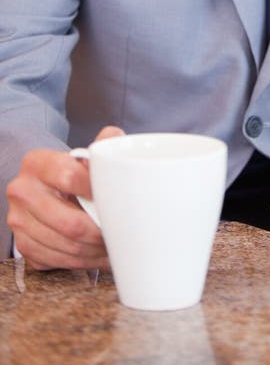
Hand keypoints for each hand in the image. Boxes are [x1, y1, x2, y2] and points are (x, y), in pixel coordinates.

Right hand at [6, 125, 123, 270]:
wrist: (48, 190)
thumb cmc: (72, 172)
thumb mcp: (84, 155)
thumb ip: (101, 144)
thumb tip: (114, 138)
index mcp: (36, 163)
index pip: (68, 177)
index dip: (95, 191)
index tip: (114, 199)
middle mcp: (22, 191)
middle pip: (69, 222)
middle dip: (99, 232)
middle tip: (120, 233)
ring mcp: (19, 220)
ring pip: (66, 245)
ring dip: (94, 251)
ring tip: (114, 246)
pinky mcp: (23, 245)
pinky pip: (58, 260)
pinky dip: (83, 261)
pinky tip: (97, 254)